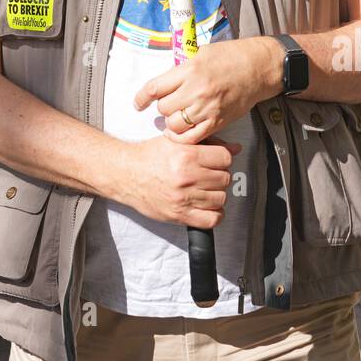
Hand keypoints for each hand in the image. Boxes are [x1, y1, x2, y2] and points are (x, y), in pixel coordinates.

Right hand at [120, 135, 239, 228]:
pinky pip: (211, 220)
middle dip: (219, 175)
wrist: (126, 173)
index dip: (222, 158)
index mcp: (186, 155)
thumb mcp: (176, 141)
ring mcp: (183, 198)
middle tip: (208, 174)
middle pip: (225, 178)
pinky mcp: (179, 215)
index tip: (216, 161)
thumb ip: (207, 143)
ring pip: (220, 198)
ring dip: (216, 194)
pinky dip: (214, 214)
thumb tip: (235, 148)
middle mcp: (186, 177)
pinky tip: (207, 205)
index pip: (225, 158)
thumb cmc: (149, 156)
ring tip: (205, 188)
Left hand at [133, 36, 280, 142]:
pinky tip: (180, 133)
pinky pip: (193, 137)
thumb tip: (166, 82)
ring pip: (175, 125)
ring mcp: (208, 108)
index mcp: (190, 70)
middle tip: (166, 104)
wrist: (258, 68)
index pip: (155, 88)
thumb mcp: (201, 54)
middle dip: (161, 107)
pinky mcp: (218, 121)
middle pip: (164, 108)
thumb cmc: (231, 57)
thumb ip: (182, 70)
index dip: (141, 98)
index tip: (138, 103)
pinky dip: (182, 138)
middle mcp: (197, 90)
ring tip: (174, 117)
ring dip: (171, 122)